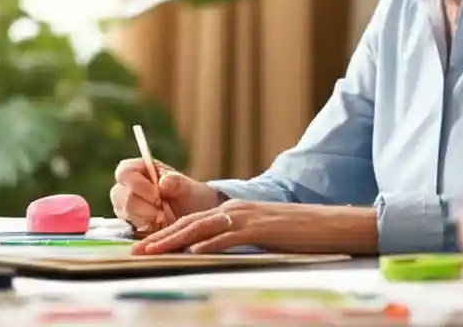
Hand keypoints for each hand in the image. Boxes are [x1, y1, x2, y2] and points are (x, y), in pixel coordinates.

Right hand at [110, 158, 222, 232]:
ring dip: (145, 216)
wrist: (194, 219)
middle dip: (143, 204)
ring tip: (163, 217)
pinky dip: (145, 227)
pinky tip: (158, 226)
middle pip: (120, 194)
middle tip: (162, 209)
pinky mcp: (130, 223)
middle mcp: (127, 187)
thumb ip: (176, 182)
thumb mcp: (188, 187)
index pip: (124, 172)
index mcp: (138, 169)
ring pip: (125, 211)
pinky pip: (129, 226)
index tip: (157, 194)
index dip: (137, 184)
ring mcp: (126, 206)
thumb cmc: (189, 196)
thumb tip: (162, 183)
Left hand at [132, 201, 376, 254]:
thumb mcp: (258, 235)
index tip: (144, 247)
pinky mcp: (259, 228)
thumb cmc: (294, 234)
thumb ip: (234, 239)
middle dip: (159, 238)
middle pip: (189, 223)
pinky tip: (194, 251)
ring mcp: (246, 217)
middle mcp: (235, 209)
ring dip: (173, 240)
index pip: (191, 222)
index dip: (165, 234)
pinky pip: (228, 236)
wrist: (326, 224)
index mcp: (233, 211)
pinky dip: (209, 243)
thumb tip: (208, 252)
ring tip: (153, 251)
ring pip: (201, 227)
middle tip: (136, 251)